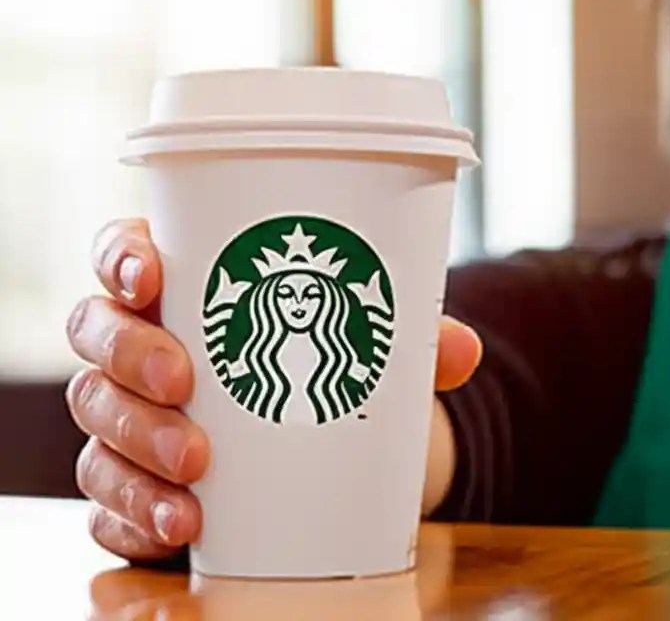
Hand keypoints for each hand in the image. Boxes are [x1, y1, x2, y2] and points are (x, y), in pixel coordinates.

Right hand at [66, 219, 482, 561]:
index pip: (121, 254)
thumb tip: (462, 350)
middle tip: (186, 387)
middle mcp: (139, 346)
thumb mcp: (370, 344)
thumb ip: (414, 341)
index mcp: (182, 286)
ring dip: (136, 449)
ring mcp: (128, 417)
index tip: (151, 278)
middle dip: (133, 361)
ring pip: (97, 425)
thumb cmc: (329, 364)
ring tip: (194, 476)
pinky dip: (133, 516)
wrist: (328, 446)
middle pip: (98, 337)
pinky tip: (175, 526)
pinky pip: (108, 502)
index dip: (120, 260)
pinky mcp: (134, 485)